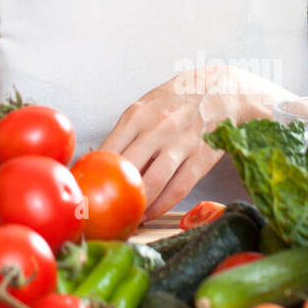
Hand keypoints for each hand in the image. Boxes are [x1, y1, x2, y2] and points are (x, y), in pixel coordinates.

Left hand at [100, 64, 283, 218]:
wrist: (219, 91)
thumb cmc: (174, 102)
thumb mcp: (144, 107)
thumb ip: (125, 132)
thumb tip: (99, 161)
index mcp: (137, 115)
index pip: (108, 150)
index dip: (96, 175)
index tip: (88, 190)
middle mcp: (157, 128)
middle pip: (128, 169)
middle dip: (115, 193)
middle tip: (105, 210)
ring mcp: (181, 144)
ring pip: (153, 183)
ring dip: (139, 205)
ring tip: (128, 217)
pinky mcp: (201, 158)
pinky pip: (178, 189)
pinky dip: (161, 205)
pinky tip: (151, 213)